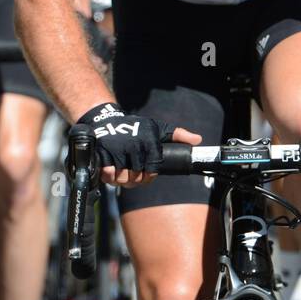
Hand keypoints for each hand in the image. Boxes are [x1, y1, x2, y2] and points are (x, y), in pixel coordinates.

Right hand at [75, 102, 200, 186]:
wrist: (106, 120)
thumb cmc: (135, 126)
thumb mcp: (158, 128)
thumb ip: (178, 135)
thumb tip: (198, 140)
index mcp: (149, 142)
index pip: (153, 171)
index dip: (149, 177)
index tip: (145, 174)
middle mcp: (134, 146)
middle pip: (137, 177)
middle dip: (134, 179)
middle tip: (131, 174)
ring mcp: (118, 150)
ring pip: (122, 179)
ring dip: (121, 179)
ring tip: (121, 171)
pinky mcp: (103, 154)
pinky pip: (107, 175)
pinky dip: (108, 176)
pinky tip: (110, 169)